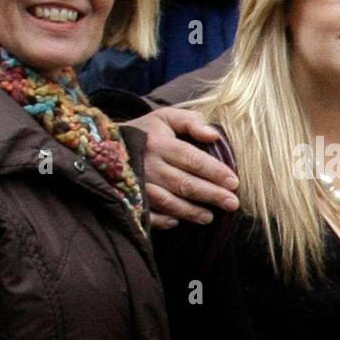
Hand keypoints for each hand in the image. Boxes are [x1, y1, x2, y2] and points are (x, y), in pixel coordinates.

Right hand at [126, 107, 239, 227]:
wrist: (105, 144)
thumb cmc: (147, 132)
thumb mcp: (167, 117)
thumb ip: (192, 121)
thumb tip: (214, 135)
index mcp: (159, 143)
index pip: (191, 159)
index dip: (214, 171)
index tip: (234, 182)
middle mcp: (148, 165)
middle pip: (183, 183)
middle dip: (210, 194)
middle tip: (232, 203)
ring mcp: (137, 184)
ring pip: (167, 201)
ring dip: (190, 211)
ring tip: (210, 217)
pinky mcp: (129, 198)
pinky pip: (146, 213)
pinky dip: (161, 220)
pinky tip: (177, 222)